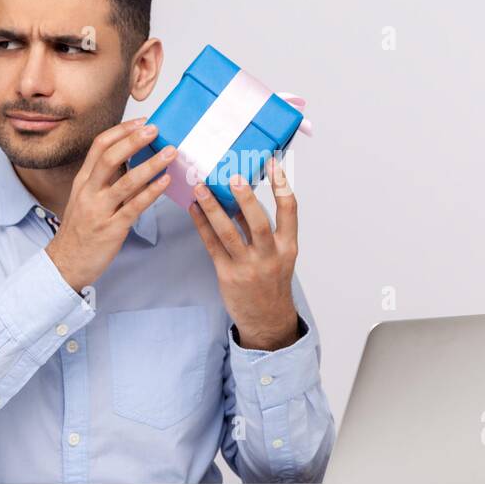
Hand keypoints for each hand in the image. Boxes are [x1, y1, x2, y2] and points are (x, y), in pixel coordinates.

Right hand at [46, 118, 175, 292]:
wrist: (65, 263)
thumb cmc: (80, 230)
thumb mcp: (86, 199)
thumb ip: (106, 180)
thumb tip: (133, 160)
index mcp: (83, 181)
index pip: (99, 146)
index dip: (121, 131)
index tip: (141, 121)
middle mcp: (89, 192)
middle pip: (110, 157)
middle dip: (134, 140)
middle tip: (155, 129)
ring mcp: (100, 210)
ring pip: (126, 182)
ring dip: (150, 165)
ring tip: (170, 153)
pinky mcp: (112, 229)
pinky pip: (134, 207)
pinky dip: (151, 193)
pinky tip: (165, 182)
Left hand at [189, 155, 299, 350]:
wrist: (267, 320)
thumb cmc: (271, 282)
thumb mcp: (279, 256)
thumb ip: (263, 229)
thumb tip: (242, 196)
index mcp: (287, 246)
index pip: (289, 211)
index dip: (282, 185)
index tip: (274, 163)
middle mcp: (270, 256)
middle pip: (258, 222)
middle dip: (245, 198)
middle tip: (233, 176)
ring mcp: (248, 267)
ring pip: (228, 233)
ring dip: (213, 208)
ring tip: (201, 188)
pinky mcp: (228, 275)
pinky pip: (212, 246)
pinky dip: (202, 225)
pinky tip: (195, 210)